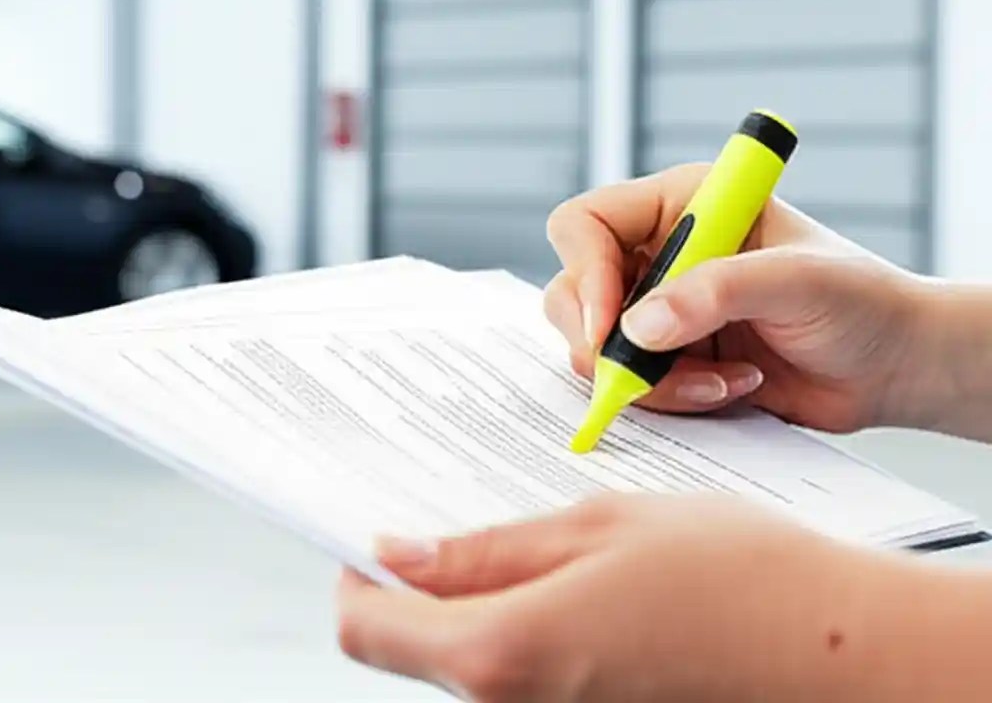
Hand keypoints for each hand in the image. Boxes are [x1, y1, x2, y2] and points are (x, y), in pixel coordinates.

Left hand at [337, 494, 965, 702]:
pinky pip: (519, 679)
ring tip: (530, 548)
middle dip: (414, 590)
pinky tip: (568, 589)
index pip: (365, 627)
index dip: (358, 577)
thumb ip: (486, 551)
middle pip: (410, 650)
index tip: (378, 536)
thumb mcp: (599, 530)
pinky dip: (518, 632)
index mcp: (502, 652)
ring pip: (463, 664)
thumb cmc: (740, 579)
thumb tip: (399, 554)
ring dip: (470, 609)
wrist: (849, 655)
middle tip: (456, 527)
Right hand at [543, 164, 931, 432]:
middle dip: (604, 343)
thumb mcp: (795, 280)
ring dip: (651, 379)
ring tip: (722, 380)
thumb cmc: (859, 300)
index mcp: (680, 205)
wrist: (892, 366)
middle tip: (640, 374)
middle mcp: (658, 254)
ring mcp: (658, 310)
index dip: (584, 272)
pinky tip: (730, 388)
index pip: (586, 224)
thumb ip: (715, 293)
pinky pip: (628, 387)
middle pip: (573, 293)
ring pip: (596, 350)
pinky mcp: (667, 360)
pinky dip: (671, 399)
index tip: (609, 326)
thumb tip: (636, 328)